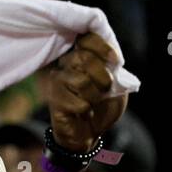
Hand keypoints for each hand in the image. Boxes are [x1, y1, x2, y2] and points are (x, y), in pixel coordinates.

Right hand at [49, 32, 127, 153]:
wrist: (89, 133)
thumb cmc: (102, 107)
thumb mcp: (117, 87)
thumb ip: (115, 72)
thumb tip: (113, 63)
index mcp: (82, 56)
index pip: (87, 38)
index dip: (103, 47)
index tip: (116, 62)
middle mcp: (67, 64)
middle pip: (83, 57)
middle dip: (102, 75)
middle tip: (107, 88)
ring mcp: (58, 81)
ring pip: (80, 81)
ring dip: (95, 96)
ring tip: (94, 103)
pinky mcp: (54, 98)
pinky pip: (76, 101)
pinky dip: (86, 109)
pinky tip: (84, 112)